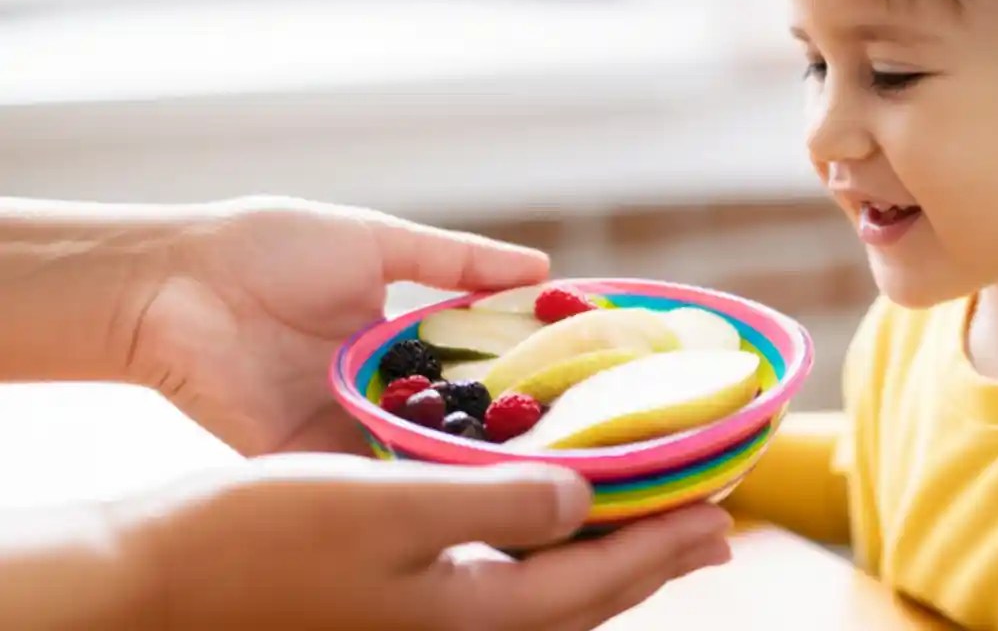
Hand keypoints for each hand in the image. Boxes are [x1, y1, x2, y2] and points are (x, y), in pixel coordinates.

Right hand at [114, 455, 733, 630]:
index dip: (666, 545)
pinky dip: (547, 556)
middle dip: (654, 560)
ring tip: (649, 525)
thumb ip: (496, 507)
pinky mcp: (395, 614)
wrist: (153, 585)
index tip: (724, 512)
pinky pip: (505, 590)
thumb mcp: (386, 510)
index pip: (599, 584)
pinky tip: (545, 526)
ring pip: (549, 602)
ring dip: (607, 561)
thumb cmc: (257, 541)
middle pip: (586, 603)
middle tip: (712, 524)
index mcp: (470, 621)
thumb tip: (586, 499)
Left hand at [128, 196, 548, 455]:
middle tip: (576, 450)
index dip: (524, 382)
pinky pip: (364, 478)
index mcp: (398, 343)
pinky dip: (406, 485)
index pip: (476, 372)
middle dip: (506, 438)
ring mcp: (344, 427)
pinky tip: (463, 491)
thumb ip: (457, 261)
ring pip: (417, 457)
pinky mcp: (305, 457)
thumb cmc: (268, 246)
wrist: (175, 281)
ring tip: (537, 475)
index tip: (584, 390)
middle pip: (453, 424)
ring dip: (464, 464)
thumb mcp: (379, 241)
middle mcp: (379, 391)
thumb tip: (542, 270)